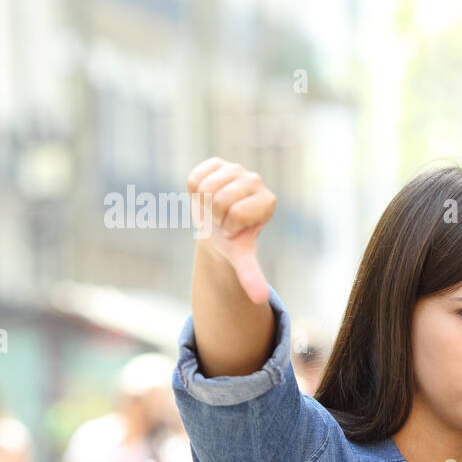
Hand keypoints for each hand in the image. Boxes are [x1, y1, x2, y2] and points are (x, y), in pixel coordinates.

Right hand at [186, 157, 275, 303]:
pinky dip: (194, 191)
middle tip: (222, 220)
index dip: (229, 227)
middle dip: (216, 217)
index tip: (234, 230)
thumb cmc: (232, 240)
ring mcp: (236, 169)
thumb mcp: (241, 258)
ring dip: (204, 205)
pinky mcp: (217, 163)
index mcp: (267, 201)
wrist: (217, 225)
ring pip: (207, 188)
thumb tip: (260, 298)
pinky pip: (194, 178)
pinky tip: (204, 196)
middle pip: (221, 200)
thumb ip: (251, 275)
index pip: (237, 213)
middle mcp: (255, 181)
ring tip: (214, 209)